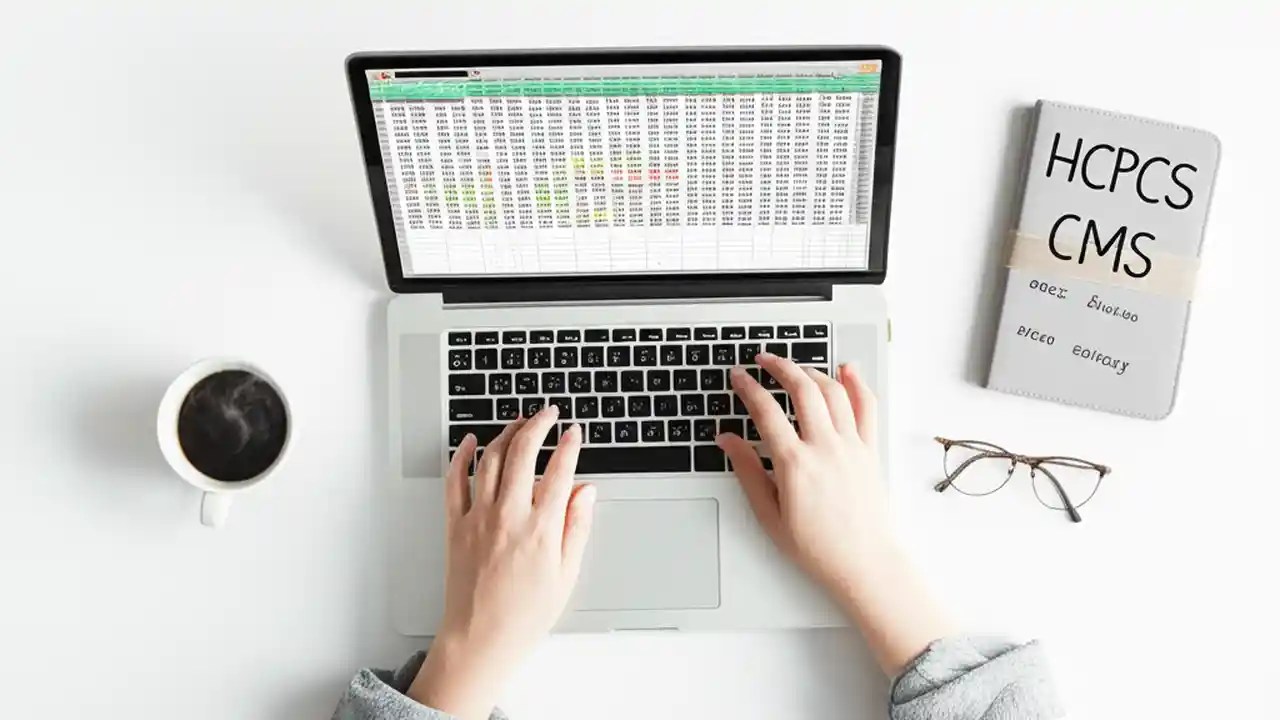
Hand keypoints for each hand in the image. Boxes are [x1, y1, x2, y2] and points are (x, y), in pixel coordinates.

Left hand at [408, 407, 595, 718]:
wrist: (480, 640)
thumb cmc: (525, 615)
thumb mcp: (567, 574)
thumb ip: (578, 527)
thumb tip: (587, 491)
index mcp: (542, 529)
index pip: (559, 471)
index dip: (569, 445)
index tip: (574, 432)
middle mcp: (509, 516)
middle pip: (522, 453)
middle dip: (538, 425)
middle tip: (548, 414)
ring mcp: (478, 518)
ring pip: (489, 459)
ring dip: (505, 433)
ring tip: (518, 422)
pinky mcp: (455, 526)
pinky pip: (454, 481)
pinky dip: (460, 456)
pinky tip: (468, 442)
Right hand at [719, 355, 888, 595]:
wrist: (863, 564)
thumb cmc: (818, 547)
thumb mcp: (769, 514)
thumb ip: (747, 471)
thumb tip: (727, 441)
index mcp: (795, 464)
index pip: (765, 411)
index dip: (748, 388)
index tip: (739, 377)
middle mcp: (825, 448)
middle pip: (801, 389)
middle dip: (779, 367)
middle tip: (764, 360)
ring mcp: (851, 447)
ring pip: (833, 392)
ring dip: (811, 371)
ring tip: (796, 367)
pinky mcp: (869, 451)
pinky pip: (867, 407)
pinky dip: (857, 384)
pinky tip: (848, 370)